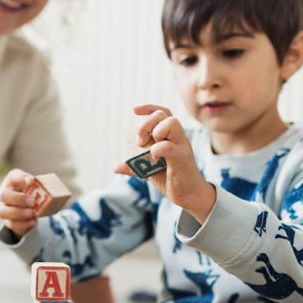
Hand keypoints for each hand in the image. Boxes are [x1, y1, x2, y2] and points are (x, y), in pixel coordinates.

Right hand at [0, 168, 37, 236]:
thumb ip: (38, 187)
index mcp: (11, 182)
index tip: (32, 181)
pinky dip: (23, 224)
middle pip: (4, 195)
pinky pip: (11, 224)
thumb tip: (46, 190)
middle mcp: (3, 194)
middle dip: (19, 199)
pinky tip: (33, 221)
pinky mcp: (7, 221)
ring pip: (3, 212)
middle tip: (33, 202)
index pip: (13, 176)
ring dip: (19, 213)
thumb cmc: (29, 193)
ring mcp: (2, 208)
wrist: (24, 208)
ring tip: (32, 213)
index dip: (21, 178)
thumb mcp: (33, 187)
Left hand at [113, 104, 215, 221]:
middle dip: (146, 124)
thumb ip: (133, 165)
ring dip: (156, 131)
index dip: (148, 108)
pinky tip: (154, 158)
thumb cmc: (169, 178)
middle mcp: (177, 137)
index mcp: (170, 135)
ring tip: (150, 149)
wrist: (188, 194)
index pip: (162, 112)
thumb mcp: (148, 169)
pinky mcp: (181, 158)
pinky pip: (168, 146)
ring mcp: (181, 146)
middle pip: (163, 114)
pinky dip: (157, 150)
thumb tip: (115, 167)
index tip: (134, 110)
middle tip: (140, 141)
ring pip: (172, 122)